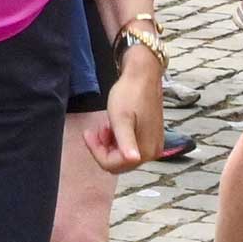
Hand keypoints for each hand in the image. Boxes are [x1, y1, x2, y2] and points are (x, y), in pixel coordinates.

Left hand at [85, 48, 163, 171]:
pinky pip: (129, 148)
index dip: (96, 151)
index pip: (112, 165)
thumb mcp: (121, 118)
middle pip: (118, 164)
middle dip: (102, 148)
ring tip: (106, 125)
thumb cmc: (129, 94)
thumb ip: (125, 142)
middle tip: (96, 129)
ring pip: (122, 156)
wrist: (142, 76)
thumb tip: (133, 159)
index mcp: (144, 150)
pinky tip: (114, 125)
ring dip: (109, 144)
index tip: (89, 132)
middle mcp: (152, 153)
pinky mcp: (151, 138)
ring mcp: (153, 146)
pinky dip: (118, 139)